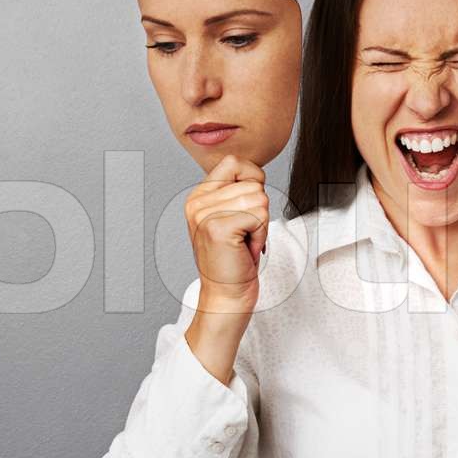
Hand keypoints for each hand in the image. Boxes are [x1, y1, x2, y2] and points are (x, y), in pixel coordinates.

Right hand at [184, 153, 268, 314]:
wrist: (226, 296)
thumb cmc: (234, 259)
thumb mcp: (232, 218)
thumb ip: (237, 192)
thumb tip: (257, 172)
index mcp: (198, 196)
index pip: (234, 162)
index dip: (253, 179)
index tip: (249, 208)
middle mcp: (196, 202)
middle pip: (253, 182)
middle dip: (260, 210)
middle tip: (244, 234)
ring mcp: (204, 214)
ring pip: (259, 198)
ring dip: (261, 224)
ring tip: (244, 242)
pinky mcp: (217, 228)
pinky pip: (259, 215)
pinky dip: (260, 235)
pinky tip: (245, 249)